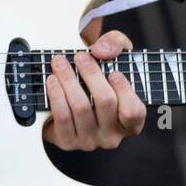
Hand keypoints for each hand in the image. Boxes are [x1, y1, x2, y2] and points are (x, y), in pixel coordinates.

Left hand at [43, 30, 145, 149]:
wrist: (74, 91)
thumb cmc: (101, 75)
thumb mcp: (116, 54)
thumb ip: (116, 43)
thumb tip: (101, 51)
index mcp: (131, 122)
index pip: (133, 111)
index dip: (124, 90)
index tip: (113, 71)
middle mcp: (112, 136)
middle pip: (105, 102)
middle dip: (91, 75)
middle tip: (80, 57)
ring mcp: (90, 141)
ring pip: (81, 108)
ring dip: (68, 81)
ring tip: (60, 63)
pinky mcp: (68, 142)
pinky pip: (62, 118)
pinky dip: (56, 96)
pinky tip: (52, 81)